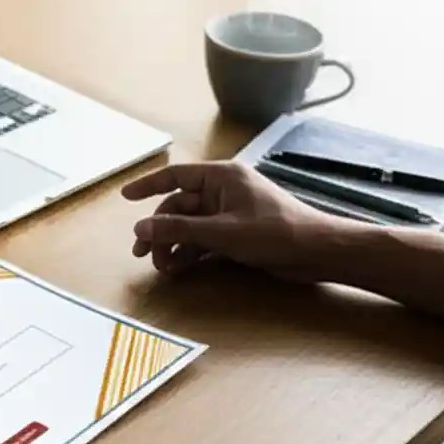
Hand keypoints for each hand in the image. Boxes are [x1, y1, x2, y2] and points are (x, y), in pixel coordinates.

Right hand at [121, 161, 351, 279]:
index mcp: (222, 177)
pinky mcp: (236, 234)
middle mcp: (223, 191)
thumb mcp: (222, 232)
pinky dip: (190, 252)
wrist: (318, 253)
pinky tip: (178, 267)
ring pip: (189, 226)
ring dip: (173, 244)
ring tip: (162, 266)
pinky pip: (203, 239)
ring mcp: (229, 213)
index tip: (125, 197)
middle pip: (179, 207)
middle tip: (143, 253)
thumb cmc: (275, 232)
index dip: (148, 186)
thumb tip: (140, 228)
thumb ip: (178, 230)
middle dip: (160, 230)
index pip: (176, 176)